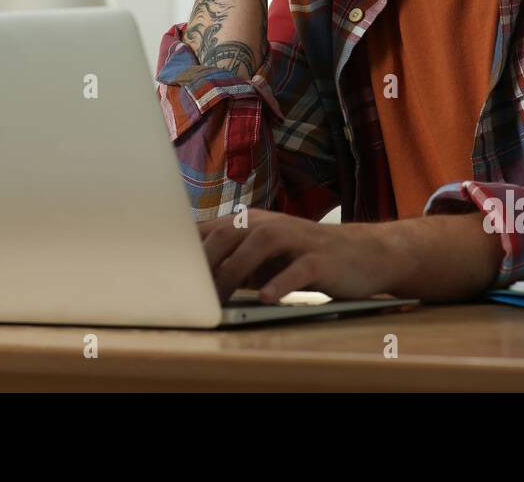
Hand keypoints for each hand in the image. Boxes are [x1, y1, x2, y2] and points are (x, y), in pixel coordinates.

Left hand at [198, 209, 505, 304]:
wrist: (364, 253)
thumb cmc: (303, 258)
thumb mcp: (264, 257)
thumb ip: (230, 261)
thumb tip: (188, 279)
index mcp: (251, 222)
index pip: (209, 230)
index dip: (184, 248)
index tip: (159, 268)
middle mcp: (270, 223)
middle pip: (227, 236)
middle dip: (204, 265)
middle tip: (185, 294)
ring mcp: (296, 238)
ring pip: (257, 247)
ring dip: (233, 274)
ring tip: (217, 300)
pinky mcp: (320, 258)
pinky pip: (297, 269)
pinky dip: (280, 283)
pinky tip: (265, 298)